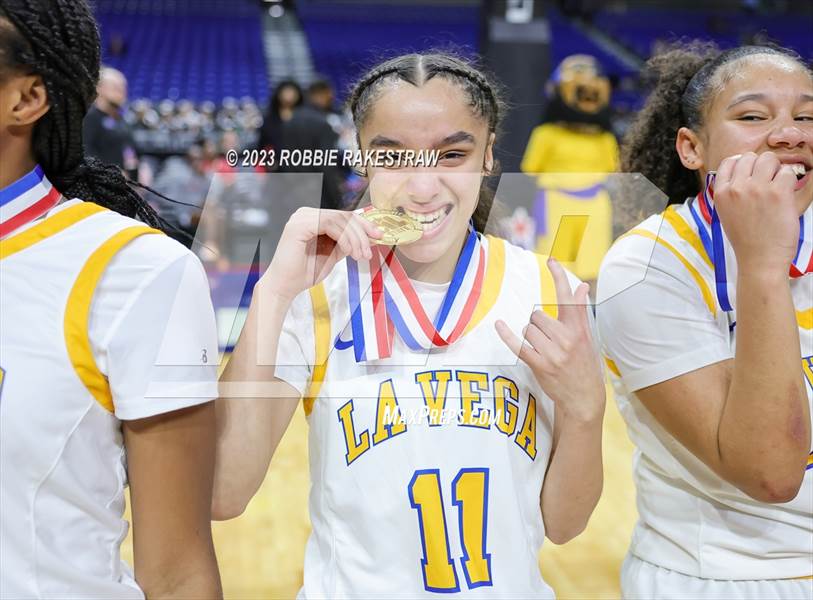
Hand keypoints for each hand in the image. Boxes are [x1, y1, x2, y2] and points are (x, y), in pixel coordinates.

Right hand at [260, 208, 381, 301]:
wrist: (285, 286)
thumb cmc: (306, 272)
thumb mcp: (334, 254)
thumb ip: (348, 242)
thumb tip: (370, 236)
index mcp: (314, 218)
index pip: (344, 216)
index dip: (364, 224)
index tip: (379, 236)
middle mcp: (307, 214)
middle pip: (344, 216)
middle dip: (362, 234)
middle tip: (369, 252)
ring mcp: (302, 217)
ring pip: (340, 220)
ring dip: (355, 239)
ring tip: (360, 256)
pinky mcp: (299, 225)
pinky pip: (330, 225)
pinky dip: (344, 239)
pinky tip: (349, 252)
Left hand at [495, 258, 604, 423]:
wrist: (584, 398)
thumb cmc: (584, 365)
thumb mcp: (587, 338)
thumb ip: (580, 312)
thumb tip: (582, 286)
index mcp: (578, 329)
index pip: (568, 298)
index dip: (560, 277)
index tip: (552, 261)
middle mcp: (566, 339)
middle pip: (538, 316)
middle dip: (537, 324)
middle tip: (547, 339)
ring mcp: (553, 353)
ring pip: (528, 329)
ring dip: (530, 336)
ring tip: (542, 349)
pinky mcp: (540, 365)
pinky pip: (519, 345)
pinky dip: (507, 335)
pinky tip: (499, 325)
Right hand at [712, 151, 799, 272]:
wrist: (759, 260)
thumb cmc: (746, 240)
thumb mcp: (726, 214)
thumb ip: (730, 193)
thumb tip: (743, 173)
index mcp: (721, 193)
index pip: (729, 161)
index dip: (742, 164)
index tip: (751, 173)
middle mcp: (736, 188)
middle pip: (750, 157)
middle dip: (761, 167)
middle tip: (767, 183)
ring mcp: (757, 189)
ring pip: (769, 160)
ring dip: (776, 171)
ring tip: (777, 188)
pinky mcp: (778, 193)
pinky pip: (787, 173)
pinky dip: (790, 182)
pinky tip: (785, 197)